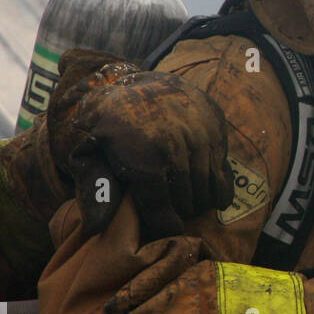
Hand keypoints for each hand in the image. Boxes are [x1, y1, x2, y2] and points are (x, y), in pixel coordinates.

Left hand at [8, 49, 234, 241]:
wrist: (136, 84)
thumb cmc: (108, 129)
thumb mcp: (89, 155)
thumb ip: (96, 191)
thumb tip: (98, 228)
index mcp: (144, 156)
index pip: (162, 207)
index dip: (164, 223)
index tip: (165, 226)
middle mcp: (178, 145)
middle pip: (186, 200)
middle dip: (179, 212)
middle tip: (172, 212)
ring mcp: (201, 134)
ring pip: (207, 188)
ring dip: (198, 201)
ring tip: (187, 203)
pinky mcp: (216, 127)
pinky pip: (223, 171)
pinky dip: (219, 189)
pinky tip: (211, 197)